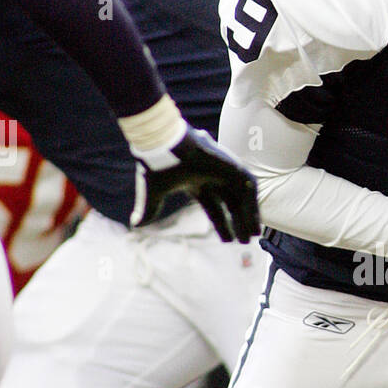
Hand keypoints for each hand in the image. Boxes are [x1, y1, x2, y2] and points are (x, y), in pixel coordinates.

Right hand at [130, 126, 261, 242]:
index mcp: (195, 183)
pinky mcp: (233, 165)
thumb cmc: (157, 167)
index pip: (214, 208)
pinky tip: (253, 222)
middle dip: (238, 223)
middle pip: (231, 204)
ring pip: (242, 198)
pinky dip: (252, 205)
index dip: (222, 224)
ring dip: (248, 217)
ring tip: (253, 236)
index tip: (228, 241)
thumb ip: (148, 211)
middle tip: (245, 242)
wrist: (163, 146)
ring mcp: (224, 170)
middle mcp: (212, 177)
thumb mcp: (153, 195)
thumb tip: (135, 225)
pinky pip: (249, 189)